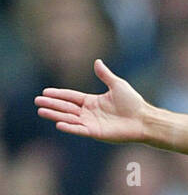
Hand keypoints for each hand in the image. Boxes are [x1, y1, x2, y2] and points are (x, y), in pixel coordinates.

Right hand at [34, 58, 148, 142]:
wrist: (143, 119)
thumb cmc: (132, 103)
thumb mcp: (117, 85)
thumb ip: (105, 75)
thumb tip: (97, 61)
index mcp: (92, 101)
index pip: (71, 97)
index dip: (58, 94)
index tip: (45, 92)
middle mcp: (90, 113)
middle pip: (66, 107)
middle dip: (52, 104)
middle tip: (37, 101)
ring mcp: (92, 123)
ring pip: (70, 118)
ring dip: (55, 114)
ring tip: (41, 111)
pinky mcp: (96, 133)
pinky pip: (80, 130)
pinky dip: (69, 127)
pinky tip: (58, 123)